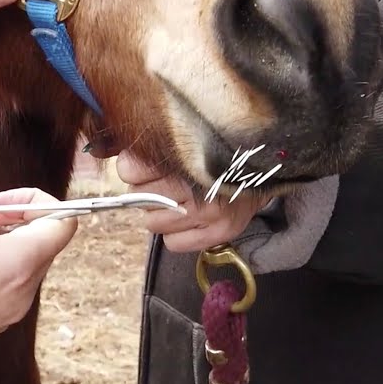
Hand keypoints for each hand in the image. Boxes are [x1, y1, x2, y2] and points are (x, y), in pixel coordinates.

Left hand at [115, 150, 271, 252]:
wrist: (263, 168)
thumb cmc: (215, 153)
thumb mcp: (186, 139)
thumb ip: (154, 148)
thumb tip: (120, 160)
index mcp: (188, 153)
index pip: (132, 170)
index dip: (131, 169)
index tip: (139, 168)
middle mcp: (200, 184)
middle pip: (139, 197)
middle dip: (144, 191)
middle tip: (162, 185)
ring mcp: (211, 213)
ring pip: (152, 223)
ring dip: (159, 213)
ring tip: (177, 201)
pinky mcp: (220, 233)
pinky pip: (172, 243)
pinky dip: (175, 234)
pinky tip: (188, 219)